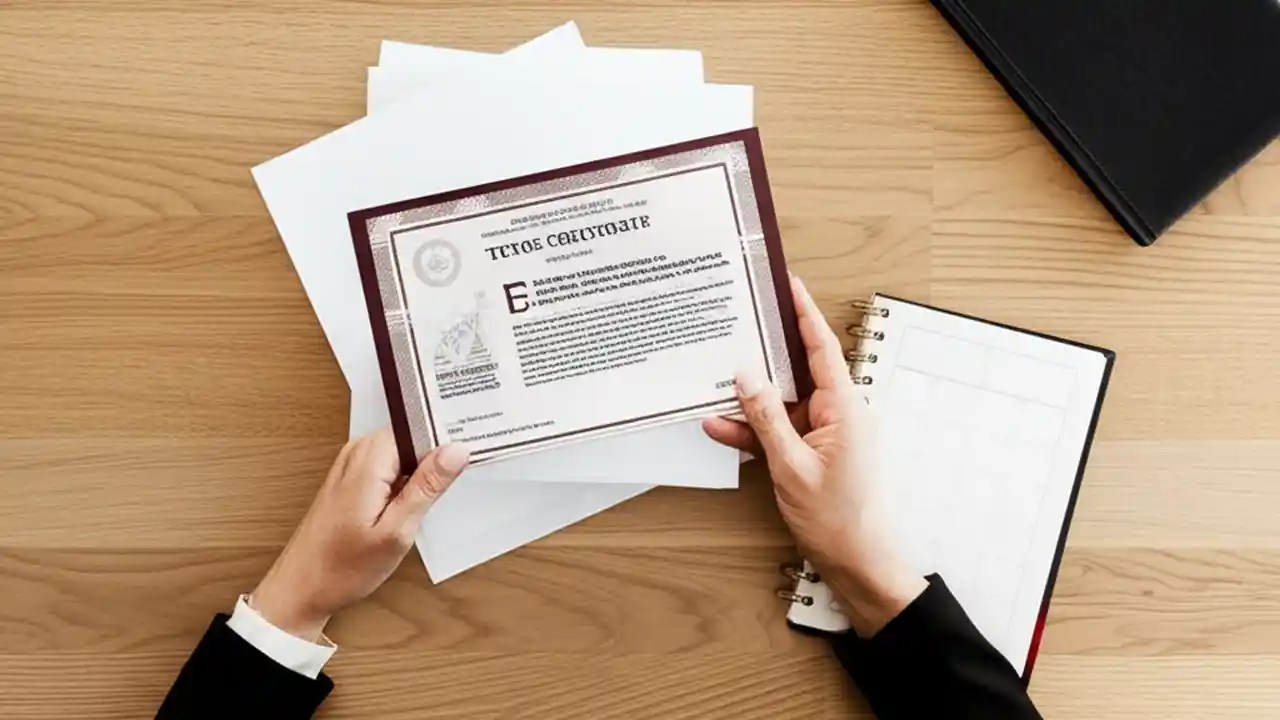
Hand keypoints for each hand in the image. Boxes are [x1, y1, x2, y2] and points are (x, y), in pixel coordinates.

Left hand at [250, 427, 469, 640]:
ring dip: (423, 472)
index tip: (472, 455)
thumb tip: (456, 451)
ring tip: (431, 501)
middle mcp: (358, 453)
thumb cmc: (342, 568)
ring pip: (404, 453)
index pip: (422, 427)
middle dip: (438, 457)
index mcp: (369, 459)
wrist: (300, 589)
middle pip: (413, 437)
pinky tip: (412, 506)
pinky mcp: (352, 478)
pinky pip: (390, 466)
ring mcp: (352, 464)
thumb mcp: (396, 532)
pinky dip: (407, 482)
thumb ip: (427, 487)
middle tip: (454, 486)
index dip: (449, 440)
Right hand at [703, 277, 925, 636]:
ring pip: (782, 401)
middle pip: (797, 368)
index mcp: (844, 407)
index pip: (821, 347)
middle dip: (765, 348)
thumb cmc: (836, 519)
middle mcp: (838, 411)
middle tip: (739, 319)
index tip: (787, 283)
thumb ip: (766, 418)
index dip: (803, 312)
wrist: (857, 561)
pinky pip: (779, 429)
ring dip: (750, 398)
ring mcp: (825, 431)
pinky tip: (720, 425)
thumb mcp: (791, 465)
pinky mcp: (812, 450)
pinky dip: (753, 429)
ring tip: (713, 376)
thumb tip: (746, 377)